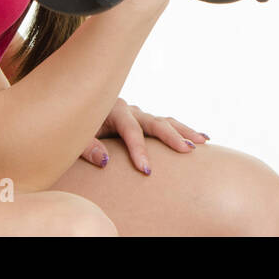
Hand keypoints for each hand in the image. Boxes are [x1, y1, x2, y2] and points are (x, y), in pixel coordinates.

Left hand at [79, 97, 210, 174]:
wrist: (75, 108)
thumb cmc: (75, 125)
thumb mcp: (76, 137)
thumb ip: (88, 148)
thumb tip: (105, 162)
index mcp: (113, 110)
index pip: (130, 131)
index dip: (139, 150)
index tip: (147, 170)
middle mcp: (129, 109)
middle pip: (155, 122)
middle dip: (171, 137)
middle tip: (187, 151)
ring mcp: (138, 114)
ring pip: (165, 121)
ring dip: (184, 132)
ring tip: (203, 142)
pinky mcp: (142, 120)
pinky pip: (164, 124)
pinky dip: (181, 131)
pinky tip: (200, 138)